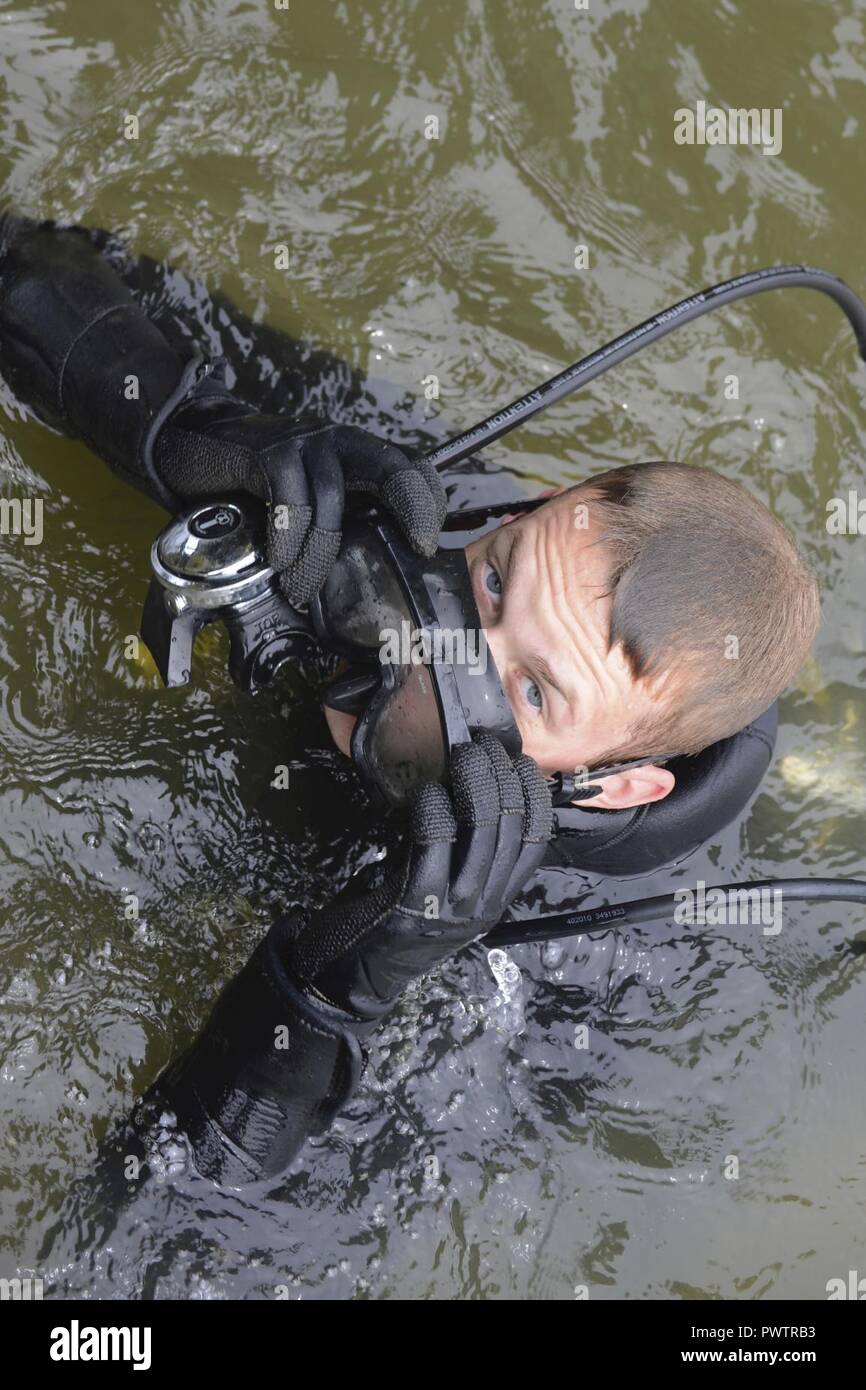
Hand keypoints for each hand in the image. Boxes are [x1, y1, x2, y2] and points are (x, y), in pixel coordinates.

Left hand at [135, 734, 551, 1183]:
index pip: (536, 840)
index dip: (532, 794)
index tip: (517, 760)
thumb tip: (475, 786)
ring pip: (481, 831)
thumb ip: (464, 850)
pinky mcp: (414, 903)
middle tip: (483, 745)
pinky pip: (433, 845)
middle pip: (510, 827)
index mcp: (496, 898)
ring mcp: (452, 906)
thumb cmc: (395, 919)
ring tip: (462, 755)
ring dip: (472, 783)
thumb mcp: (445, 888)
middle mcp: (483, 904)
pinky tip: (426, 791)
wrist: (350, 978)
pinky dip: (432, 809)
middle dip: (501, 776)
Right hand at [153, 379, 447, 605]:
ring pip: (331, 500)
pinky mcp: (271, 451)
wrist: (204, 441)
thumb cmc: (266, 482)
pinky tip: (280, 563)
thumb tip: (368, 576)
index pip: (413, 468)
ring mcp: (307, 444)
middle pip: (393, 468)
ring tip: (304, 590)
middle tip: (418, 549)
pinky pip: (289, 498)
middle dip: (412, 507)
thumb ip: (342, 519)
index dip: (429, 501)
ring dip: (320, 552)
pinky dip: (287, 537)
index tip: (428, 543)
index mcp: (359, 455)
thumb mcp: (314, 498)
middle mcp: (342, 443)